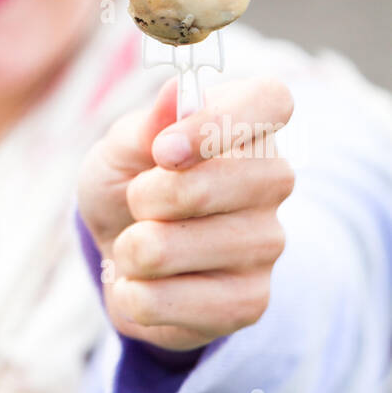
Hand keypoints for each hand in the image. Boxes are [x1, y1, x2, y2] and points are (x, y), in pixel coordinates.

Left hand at [76, 75, 294, 350]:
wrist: (120, 258)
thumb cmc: (127, 185)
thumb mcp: (120, 149)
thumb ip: (145, 124)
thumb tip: (177, 90)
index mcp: (247, 126)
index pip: (272, 101)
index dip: (218, 121)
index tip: (163, 149)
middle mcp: (272, 181)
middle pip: (223, 181)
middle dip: (149, 195)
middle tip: (137, 201)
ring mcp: (268, 244)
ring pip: (180, 246)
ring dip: (133, 249)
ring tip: (137, 247)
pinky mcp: (252, 301)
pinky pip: (178, 302)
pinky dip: (138, 295)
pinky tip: (146, 285)